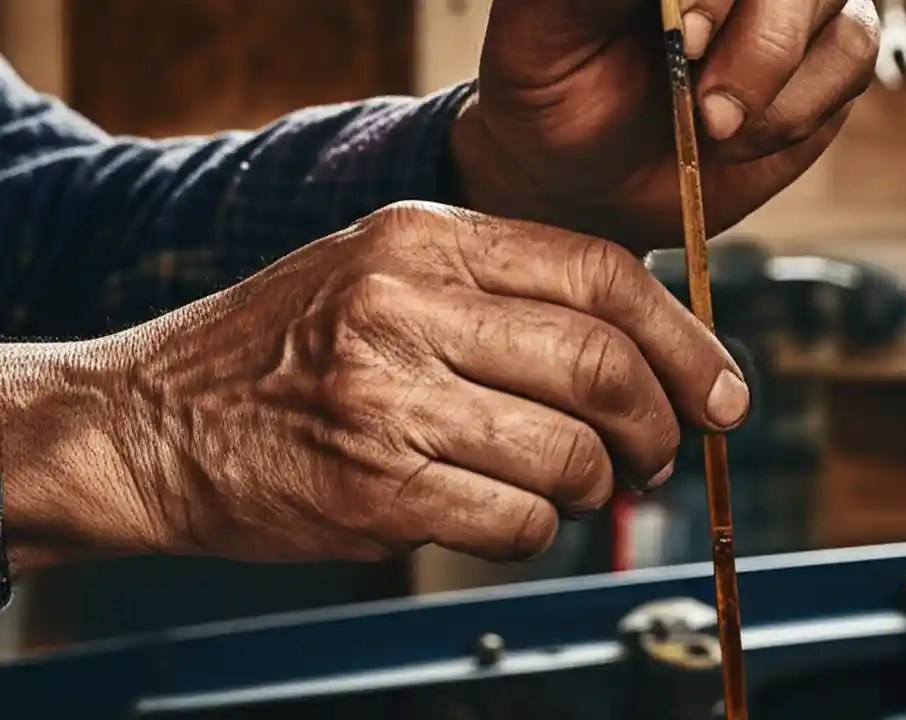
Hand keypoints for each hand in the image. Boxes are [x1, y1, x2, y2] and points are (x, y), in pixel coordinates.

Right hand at [4, 203, 747, 569]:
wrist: (147, 420)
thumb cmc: (282, 349)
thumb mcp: (385, 273)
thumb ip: (505, 299)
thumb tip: (646, 362)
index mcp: (424, 236)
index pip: (602, 276)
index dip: (684, 340)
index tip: (721, 390)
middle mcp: (406, 305)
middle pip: (601, 366)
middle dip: (658, 424)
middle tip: (657, 455)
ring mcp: (387, 399)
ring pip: (569, 455)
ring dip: (595, 487)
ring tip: (571, 488)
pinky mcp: (373, 491)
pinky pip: (517, 524)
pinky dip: (537, 533)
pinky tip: (508, 518)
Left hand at [452, 0, 879, 252]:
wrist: (580, 175)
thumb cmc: (552, 84)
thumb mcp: (543, 20)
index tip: (688, 38)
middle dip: (762, 47)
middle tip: (707, 110)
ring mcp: (796, 10)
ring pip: (848, 19)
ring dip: (780, 89)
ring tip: (716, 131)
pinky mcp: (825, 67)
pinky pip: (852, 67)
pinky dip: (798, 113)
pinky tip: (742, 141)